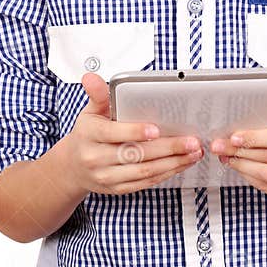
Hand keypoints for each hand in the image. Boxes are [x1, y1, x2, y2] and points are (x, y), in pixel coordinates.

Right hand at [65, 72, 203, 194]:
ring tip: (193, 153)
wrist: (73, 167)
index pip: (114, 134)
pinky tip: (181, 164)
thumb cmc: (87, 134)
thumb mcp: (90, 111)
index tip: (156, 129)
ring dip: (173, 163)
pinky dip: (166, 173)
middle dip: (167, 148)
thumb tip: (91, 77)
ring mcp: (108, 177)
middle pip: (136, 154)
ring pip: (144, 171)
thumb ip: (97, 94)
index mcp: (91, 135)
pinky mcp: (119, 189)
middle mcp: (97, 158)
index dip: (135, 132)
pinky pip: (145, 182)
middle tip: (190, 141)